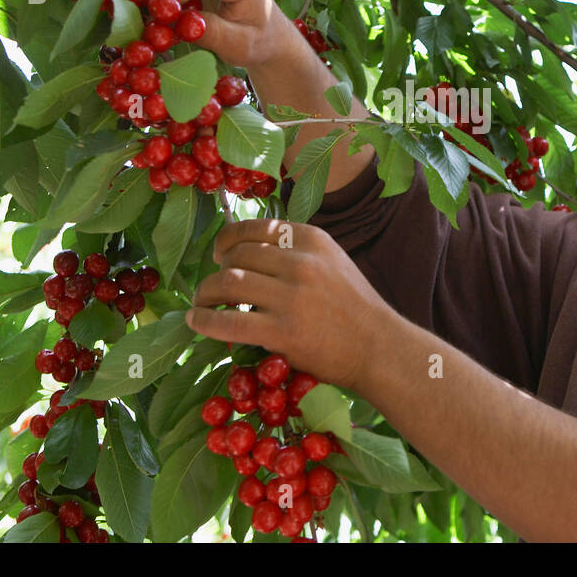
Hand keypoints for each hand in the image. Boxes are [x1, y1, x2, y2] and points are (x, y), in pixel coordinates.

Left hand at [186, 219, 400, 391]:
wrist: (378, 347)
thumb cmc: (354, 308)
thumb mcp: (331, 263)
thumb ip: (297, 252)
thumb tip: (249, 250)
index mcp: (312, 240)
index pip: (256, 228)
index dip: (228, 239)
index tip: (220, 253)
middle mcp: (301, 262)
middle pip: (238, 255)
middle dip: (217, 269)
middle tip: (212, 286)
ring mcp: (291, 297)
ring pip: (227, 282)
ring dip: (205, 292)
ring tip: (201, 302)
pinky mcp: (282, 331)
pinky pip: (229, 321)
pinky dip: (205, 319)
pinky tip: (197, 320)